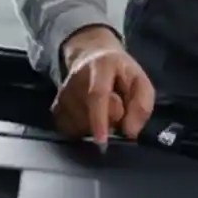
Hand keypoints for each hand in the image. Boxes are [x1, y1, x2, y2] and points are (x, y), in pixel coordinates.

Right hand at [53, 26, 154, 147]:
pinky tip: (90, 117)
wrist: (92, 56)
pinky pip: (71, 130)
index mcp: (101, 66)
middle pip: (90, 115)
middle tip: (118, 108)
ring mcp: (63, 94)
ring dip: (96, 127)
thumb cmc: (120, 72)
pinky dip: (84, 131)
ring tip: (104, 109)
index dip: (99, 119)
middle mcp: (76, 78)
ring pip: (81, 126)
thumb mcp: (140, 82)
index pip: (97, 94)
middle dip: (109, 122)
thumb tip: (129, 132)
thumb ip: (142, 106)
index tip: (102, 141)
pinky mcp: (56, 107)